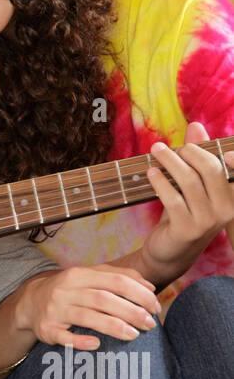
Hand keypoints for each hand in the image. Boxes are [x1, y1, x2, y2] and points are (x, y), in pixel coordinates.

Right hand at [14, 263, 162, 350]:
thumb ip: (118, 277)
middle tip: (150, 324)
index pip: (115, 280)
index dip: (139, 293)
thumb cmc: (70, 291)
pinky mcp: (47, 329)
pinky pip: (65, 337)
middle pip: (103, 298)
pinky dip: (81, 341)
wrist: (30, 303)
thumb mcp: (89, 277)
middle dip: (131, 311)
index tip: (155, 306)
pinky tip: (97, 345)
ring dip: (113, 326)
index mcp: (79, 274)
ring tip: (134, 335)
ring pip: (87, 317)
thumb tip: (150, 287)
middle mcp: (66, 290)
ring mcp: (55, 310)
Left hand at [142, 121, 233, 273]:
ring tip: (156, 151)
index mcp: (232, 197)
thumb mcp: (193, 184)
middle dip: (189, 151)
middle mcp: (225, 210)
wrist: (171, 252)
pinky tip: (152, 173)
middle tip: (168, 146)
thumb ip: (196, 156)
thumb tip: (196, 126)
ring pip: (189, 181)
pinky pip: (173, 199)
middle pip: (210, 169)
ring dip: (169, 161)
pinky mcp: (187, 229)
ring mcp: (207, 221)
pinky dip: (160, 182)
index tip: (225, 151)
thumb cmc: (184, 212)